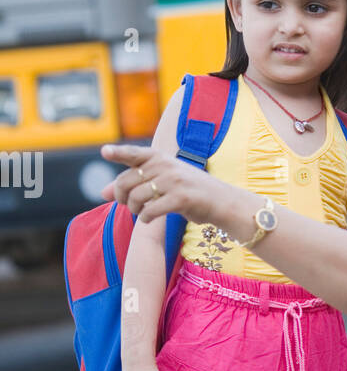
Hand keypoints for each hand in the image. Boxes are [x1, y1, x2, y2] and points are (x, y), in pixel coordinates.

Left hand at [99, 143, 239, 227]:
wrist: (220, 201)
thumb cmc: (187, 191)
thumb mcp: (160, 182)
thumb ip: (132, 184)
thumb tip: (102, 193)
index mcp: (159, 157)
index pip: (134, 154)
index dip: (118, 153)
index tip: (104, 151)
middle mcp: (165, 166)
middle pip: (127, 182)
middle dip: (122, 197)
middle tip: (128, 204)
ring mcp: (173, 181)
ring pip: (136, 197)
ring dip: (134, 209)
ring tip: (141, 212)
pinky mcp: (181, 198)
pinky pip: (151, 210)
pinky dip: (145, 218)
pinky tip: (149, 219)